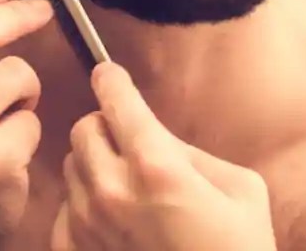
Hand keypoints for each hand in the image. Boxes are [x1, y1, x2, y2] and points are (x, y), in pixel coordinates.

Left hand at [51, 63, 277, 250]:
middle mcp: (113, 190)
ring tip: (126, 187)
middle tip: (128, 141)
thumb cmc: (239, 250)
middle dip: (105, 127)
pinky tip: (113, 221)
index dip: (111, 80)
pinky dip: (85, 206)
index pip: (116, 99)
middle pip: (83, 129)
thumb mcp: (240, 188)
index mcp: (157, 165)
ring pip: (71, 166)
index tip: (108, 74)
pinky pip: (65, 209)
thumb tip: (158, 137)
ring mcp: (89, 224)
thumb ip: (192, 153)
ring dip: (94, 166)